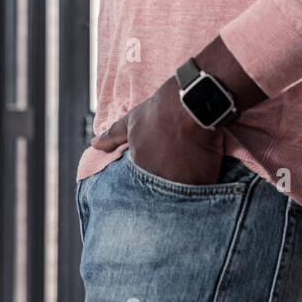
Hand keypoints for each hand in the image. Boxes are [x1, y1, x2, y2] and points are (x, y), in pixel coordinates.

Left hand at [91, 76, 225, 185]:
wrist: (191, 103)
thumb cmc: (160, 110)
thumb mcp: (133, 121)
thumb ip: (113, 136)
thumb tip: (95, 144)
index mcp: (139, 170)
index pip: (143, 187)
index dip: (155, 177)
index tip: (164, 169)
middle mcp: (156, 182)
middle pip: (164, 195)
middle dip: (170, 187)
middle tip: (179, 172)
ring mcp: (179, 186)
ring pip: (183, 197)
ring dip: (187, 189)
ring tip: (193, 172)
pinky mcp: (202, 184)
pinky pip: (203, 194)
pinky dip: (204, 186)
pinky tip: (207, 174)